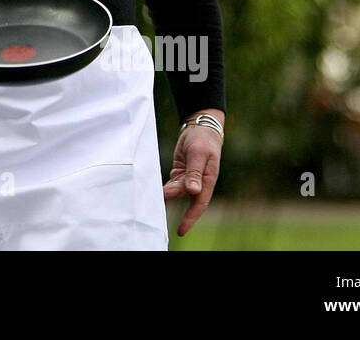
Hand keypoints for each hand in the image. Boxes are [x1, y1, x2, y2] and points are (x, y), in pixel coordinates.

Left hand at [163, 109, 223, 236]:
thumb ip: (195, 173)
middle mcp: (198, 182)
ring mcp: (189, 178)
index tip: (181, 231)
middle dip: (172, 200)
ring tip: (152, 196)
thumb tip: (193, 192)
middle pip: (184, 197)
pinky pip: (172, 183)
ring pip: (176, 190)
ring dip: (166, 194)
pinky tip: (154, 189)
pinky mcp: (180, 172)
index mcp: (207, 181)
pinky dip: (164, 187)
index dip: (190, 219)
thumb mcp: (199, 154)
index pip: (198, 204)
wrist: (199, 127)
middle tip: (157, 203)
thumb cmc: (203, 140)